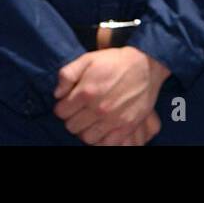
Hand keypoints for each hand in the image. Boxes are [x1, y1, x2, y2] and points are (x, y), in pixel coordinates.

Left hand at [53, 46, 169, 144]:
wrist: (145, 65)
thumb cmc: (115, 61)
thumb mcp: (87, 59)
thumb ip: (67, 74)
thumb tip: (58, 94)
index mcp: (86, 92)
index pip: (61, 112)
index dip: (63, 106)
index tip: (70, 102)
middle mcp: (99, 109)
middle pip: (72, 127)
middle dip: (73, 118)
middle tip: (81, 110)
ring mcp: (113, 120)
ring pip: (87, 138)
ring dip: (86, 130)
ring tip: (91, 120)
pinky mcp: (126, 127)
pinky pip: (106, 144)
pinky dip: (101, 139)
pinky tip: (102, 128)